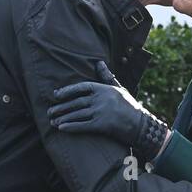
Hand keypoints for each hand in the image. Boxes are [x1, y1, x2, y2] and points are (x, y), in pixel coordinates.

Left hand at [48, 60, 167, 158]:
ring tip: (53, 121)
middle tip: (49, 111)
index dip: (67, 91)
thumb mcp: (119, 89)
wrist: (141, 125)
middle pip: (76, 102)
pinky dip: (71, 127)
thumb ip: (107, 77)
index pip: (81, 87)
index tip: (56, 95)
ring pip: (77, 114)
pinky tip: (61, 129)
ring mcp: (101, 112)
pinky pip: (83, 126)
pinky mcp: (102, 125)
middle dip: (61, 107)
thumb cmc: (129, 106)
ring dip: (63, 118)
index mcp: (104, 89)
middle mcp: (101, 99)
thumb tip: (99, 62)